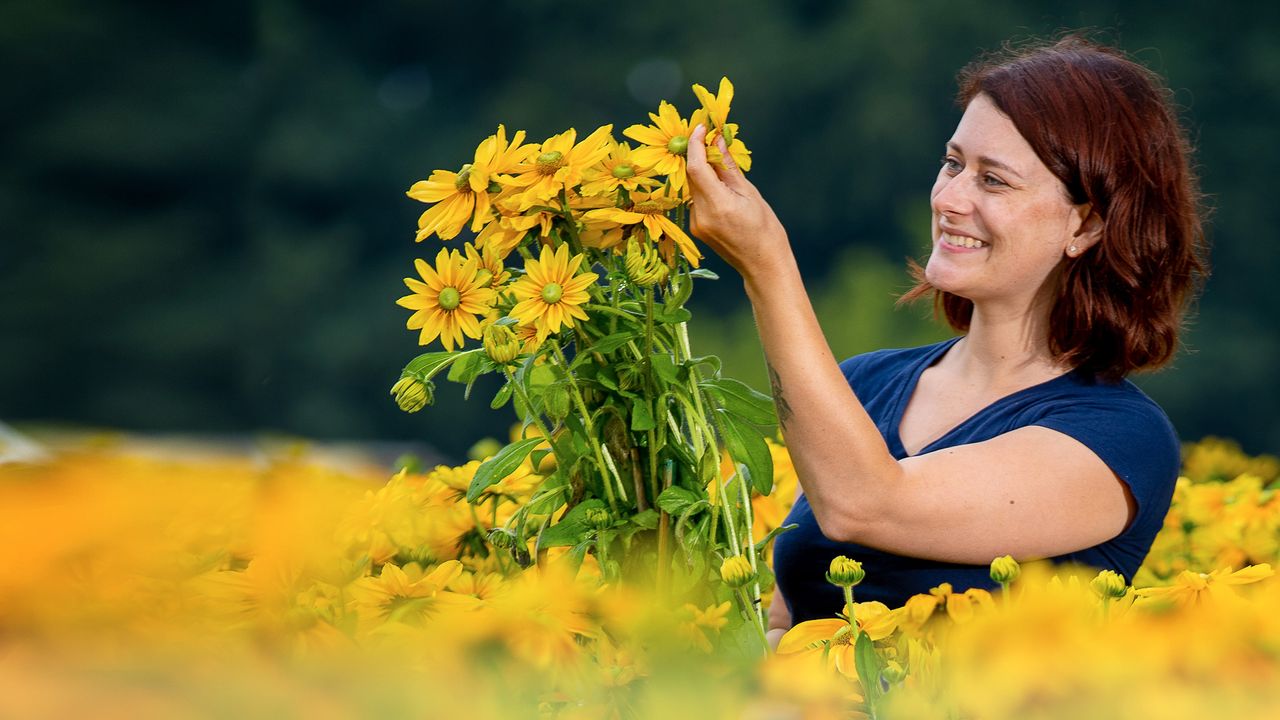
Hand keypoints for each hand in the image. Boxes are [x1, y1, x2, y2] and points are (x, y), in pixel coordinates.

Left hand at [686, 124, 791, 281]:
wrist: (762, 264)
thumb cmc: (764, 228)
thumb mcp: (750, 193)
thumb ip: (728, 166)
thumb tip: (717, 139)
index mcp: (718, 205)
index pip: (696, 167)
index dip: (695, 144)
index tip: (701, 127)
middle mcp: (702, 215)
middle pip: (692, 175)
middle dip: (698, 153)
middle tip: (710, 136)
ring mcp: (696, 224)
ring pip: (693, 187)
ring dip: (702, 170)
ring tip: (718, 160)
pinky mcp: (696, 228)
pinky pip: (697, 199)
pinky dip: (704, 187)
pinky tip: (720, 186)